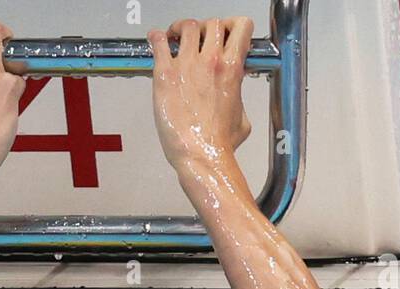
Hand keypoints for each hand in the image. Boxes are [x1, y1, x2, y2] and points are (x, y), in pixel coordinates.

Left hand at [149, 17, 253, 172]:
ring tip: (175, 37)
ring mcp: (187, 66)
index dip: (233, 26)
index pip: (240, 27)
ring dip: (182, 28)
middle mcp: (211, 61)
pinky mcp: (165, 75)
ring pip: (187, 26)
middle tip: (198, 38)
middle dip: (206, 27)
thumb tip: (234, 92)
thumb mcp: (242, 117)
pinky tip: (157, 41)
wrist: (201, 154)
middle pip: (213, 23)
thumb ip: (238, 96)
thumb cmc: (218, 142)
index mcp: (232, 68)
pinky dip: (157, 37)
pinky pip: (159, 43)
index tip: (225, 34)